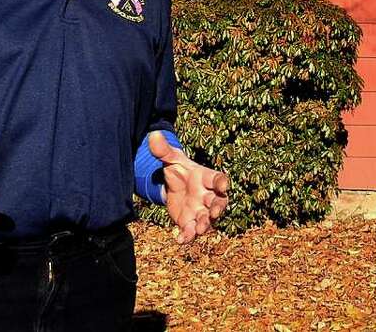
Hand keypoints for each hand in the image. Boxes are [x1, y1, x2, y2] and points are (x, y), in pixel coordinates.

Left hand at [147, 131, 229, 245]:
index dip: (222, 183)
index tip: (223, 185)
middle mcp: (208, 196)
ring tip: (200, 229)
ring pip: (208, 220)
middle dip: (217, 208)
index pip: (218, 179)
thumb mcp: (171, 159)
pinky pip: (191, 231)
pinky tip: (180, 239)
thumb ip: (164, 150)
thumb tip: (152, 135)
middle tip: (214, 212)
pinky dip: (188, 236)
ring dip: (205, 224)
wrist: (173, 186)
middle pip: (218, 202)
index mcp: (206, 178)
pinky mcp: (189, 222)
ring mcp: (200, 210)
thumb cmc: (179, 170)